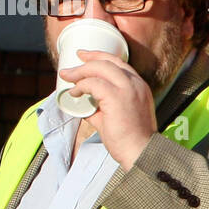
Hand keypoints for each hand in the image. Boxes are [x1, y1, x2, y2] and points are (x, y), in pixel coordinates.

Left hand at [59, 50, 156, 169]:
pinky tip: (75, 93)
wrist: (141, 152)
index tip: (85, 57)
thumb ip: (100, 107)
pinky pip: (94, 84)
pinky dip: (81, 86)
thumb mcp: (115, 116)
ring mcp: (128, 89)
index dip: (100, 57)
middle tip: (70, 67)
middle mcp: (136, 83)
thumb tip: (83, 104)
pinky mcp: (117, 97)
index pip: (119, 63)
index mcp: (139, 86)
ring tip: (67, 78)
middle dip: (86, 59)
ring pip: (100, 68)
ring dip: (80, 72)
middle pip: (108, 61)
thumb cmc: (130, 139)